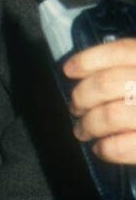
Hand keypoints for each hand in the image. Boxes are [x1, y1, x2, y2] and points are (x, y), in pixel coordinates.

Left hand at [64, 37, 135, 163]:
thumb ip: (135, 69)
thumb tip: (91, 74)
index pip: (123, 50)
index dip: (90, 58)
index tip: (69, 69)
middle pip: (108, 84)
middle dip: (83, 96)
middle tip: (75, 107)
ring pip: (110, 115)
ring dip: (88, 125)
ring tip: (83, 130)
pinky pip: (124, 145)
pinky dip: (105, 148)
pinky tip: (101, 148)